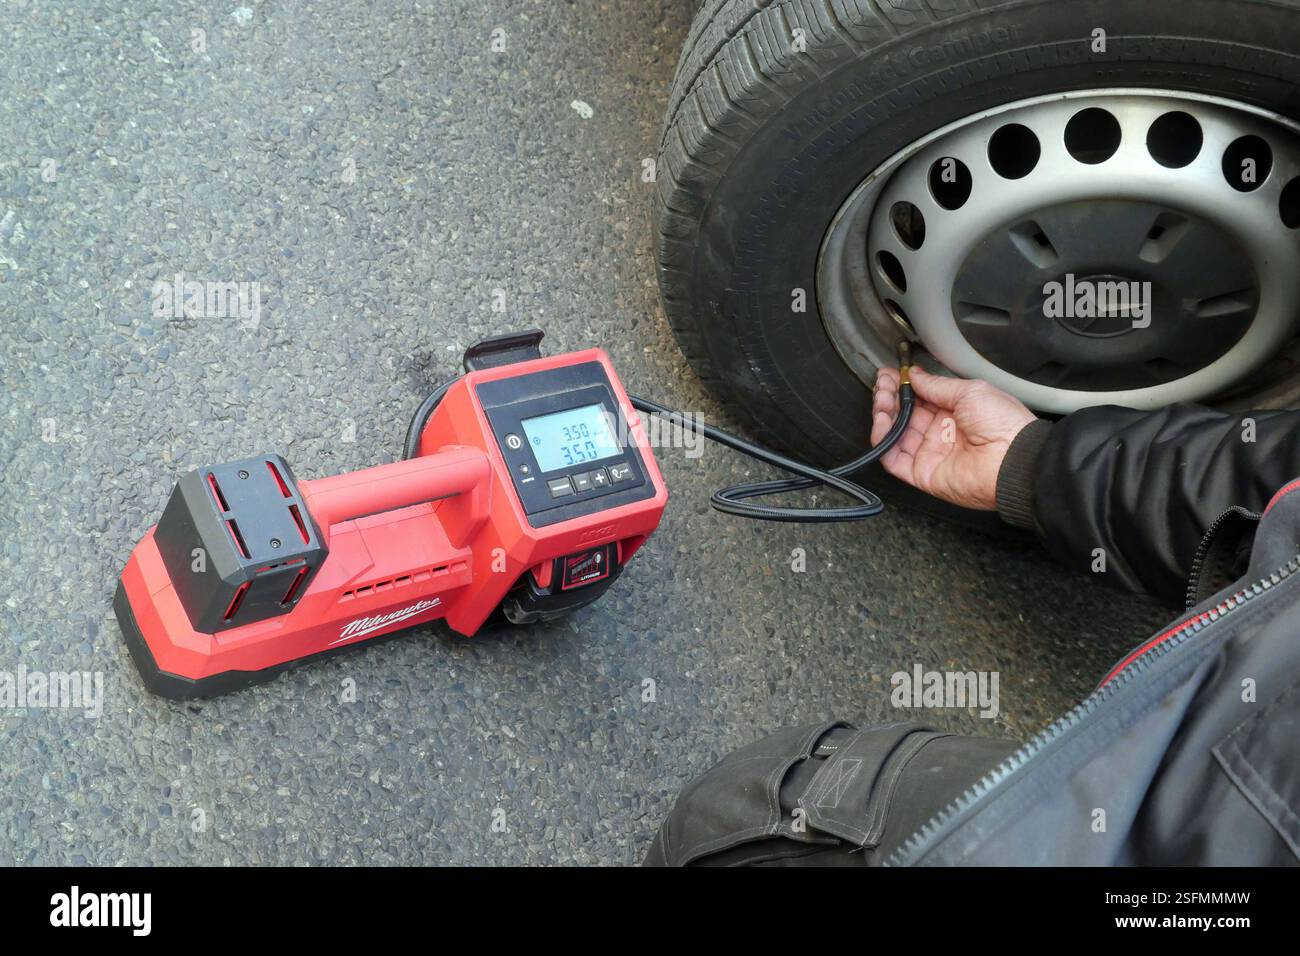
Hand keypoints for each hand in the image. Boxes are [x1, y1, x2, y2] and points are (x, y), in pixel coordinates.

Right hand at [871, 366, 1036, 510]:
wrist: (1015, 460)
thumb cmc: (1004, 424)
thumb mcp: (970, 390)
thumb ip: (937, 385)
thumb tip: (915, 375)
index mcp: (955, 412)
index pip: (919, 397)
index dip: (902, 385)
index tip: (891, 374)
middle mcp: (940, 432)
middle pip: (903, 414)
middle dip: (889, 396)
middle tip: (883, 385)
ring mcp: (930, 453)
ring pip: (894, 434)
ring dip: (882, 415)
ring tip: (881, 400)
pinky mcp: (921, 473)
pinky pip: (892, 458)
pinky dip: (882, 441)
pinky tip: (881, 422)